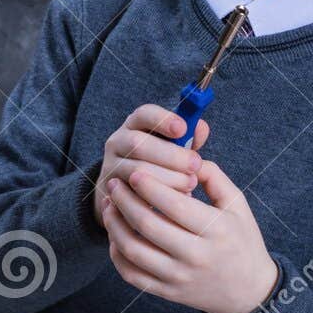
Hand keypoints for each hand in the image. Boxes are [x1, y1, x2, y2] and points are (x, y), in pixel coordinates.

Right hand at [92, 105, 208, 228]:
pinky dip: (157, 196)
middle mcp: (118, 141)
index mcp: (134, 124)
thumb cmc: (160, 163)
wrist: (130, 192)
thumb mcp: (173, 147)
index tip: (183, 128)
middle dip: (171, 155)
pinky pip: (134, 193)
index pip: (144, 114)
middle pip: (138, 143)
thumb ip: (187, 137)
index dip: (163, 119)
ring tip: (190, 183)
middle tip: (195, 165)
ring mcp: (112, 166)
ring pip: (137, 171)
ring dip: (168, 178)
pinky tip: (176, 197)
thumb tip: (201, 127)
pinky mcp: (112, 190)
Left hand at [100, 157, 279, 312]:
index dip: (149, 186)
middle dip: (125, 200)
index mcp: (216, 230)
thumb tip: (185, 155)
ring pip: (134, 251)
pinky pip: (132, 274)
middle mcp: (197, 256)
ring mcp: (179, 277)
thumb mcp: (237, 205)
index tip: (134, 172)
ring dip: (114, 225)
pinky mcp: (168, 292)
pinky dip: (117, 253)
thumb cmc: (242, 239)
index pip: (174, 205)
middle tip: (114, 183)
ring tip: (109, 205)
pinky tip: (115, 234)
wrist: (249, 290)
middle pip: (148, 225)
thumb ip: (213, 177)